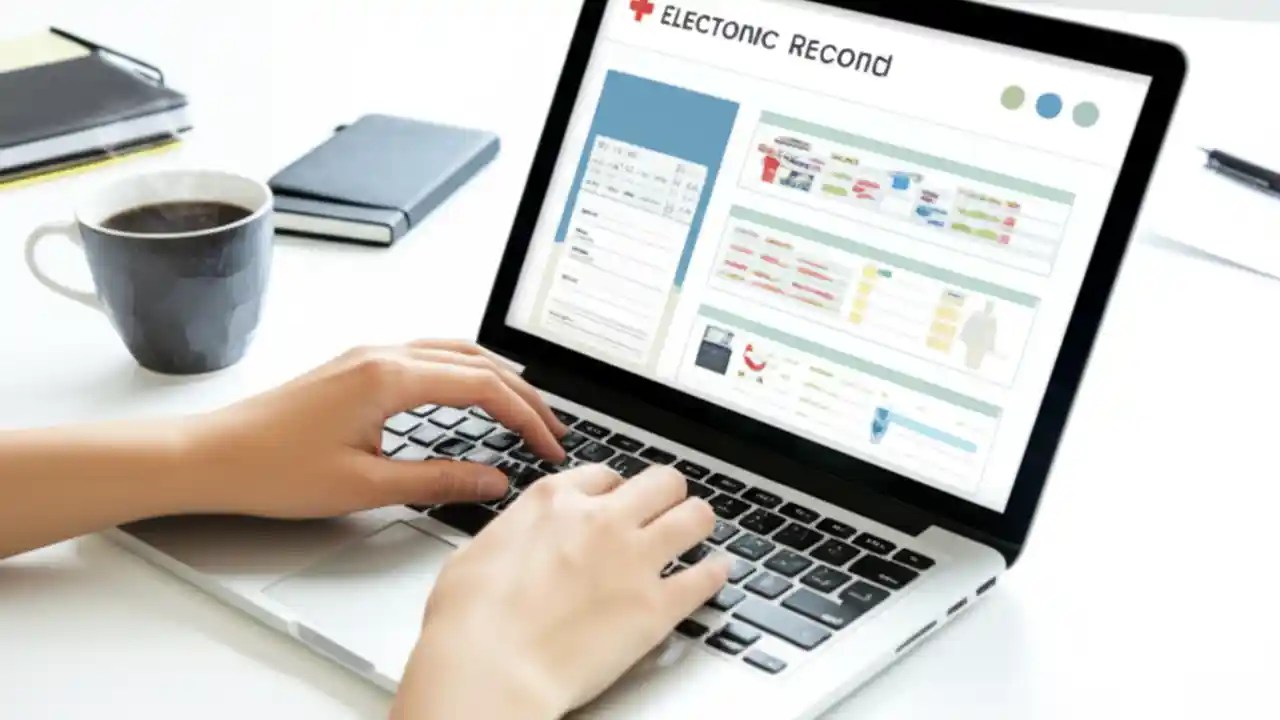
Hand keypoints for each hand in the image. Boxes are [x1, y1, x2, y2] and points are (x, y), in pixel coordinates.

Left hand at [183, 340, 568, 518]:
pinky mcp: (356, 367)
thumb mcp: (366, 486)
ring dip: (496, 378)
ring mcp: (368, 355)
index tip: (548, 446)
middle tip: (551, 430)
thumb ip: (439, 480)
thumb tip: (492, 479)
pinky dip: (464, 372)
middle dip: (522, 396)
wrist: (209, 456)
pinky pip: (428, 355)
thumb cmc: (272, 469)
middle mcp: (382, 354)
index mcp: (389, 376)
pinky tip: (469, 394)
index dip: (525, 418)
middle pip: (476, 362)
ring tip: (524, 410)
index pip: (483, 387)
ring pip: (454, 351)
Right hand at [394, 465, 731, 719]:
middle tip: (666, 509)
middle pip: (662, 482)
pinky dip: (715, 573)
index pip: (606, 475)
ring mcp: (635, 559)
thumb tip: (518, 540)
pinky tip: (716, 572)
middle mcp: (601, 520)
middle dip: (667, 495)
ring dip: (698, 522)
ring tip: (698, 531)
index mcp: (554, 501)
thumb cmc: (469, 622)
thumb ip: (513, 535)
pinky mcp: (657, 606)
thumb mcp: (477, 552)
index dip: (616, 491)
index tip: (618, 504)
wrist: (489, 669)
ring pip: (695, 516)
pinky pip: (706, 576)